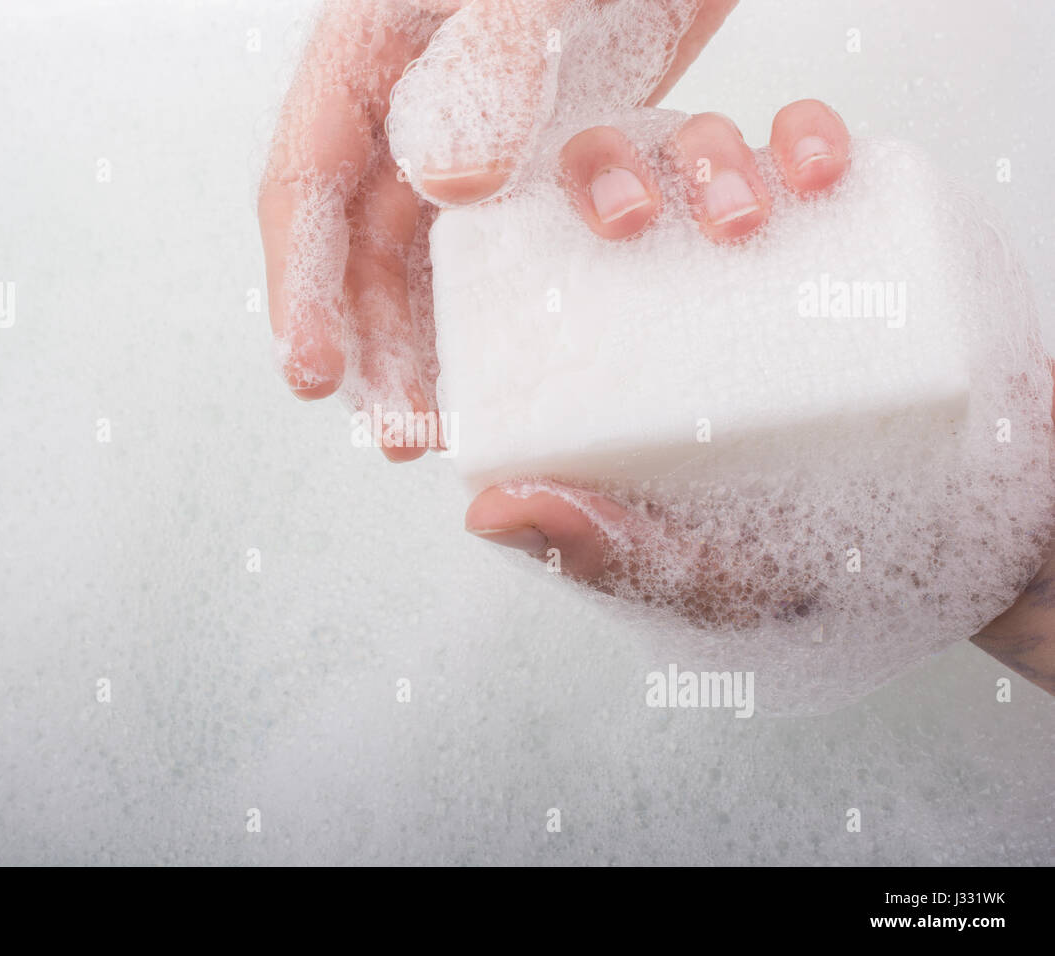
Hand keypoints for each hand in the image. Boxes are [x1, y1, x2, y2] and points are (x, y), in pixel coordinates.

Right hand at [258, 0, 737, 458]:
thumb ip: (493, 63)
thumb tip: (452, 188)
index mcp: (376, 49)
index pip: (308, 184)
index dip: (303, 288)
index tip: (311, 375)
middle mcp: (426, 100)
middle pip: (377, 247)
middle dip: (387, 347)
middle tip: (407, 434)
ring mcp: (502, 129)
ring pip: (459, 258)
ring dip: (468, 338)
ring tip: (472, 419)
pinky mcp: (571, 141)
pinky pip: (557, 232)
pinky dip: (579, 273)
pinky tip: (581, 326)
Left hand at [463, 100, 1054, 692]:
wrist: (921, 531)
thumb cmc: (776, 549)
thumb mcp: (679, 567)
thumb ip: (593, 551)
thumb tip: (486, 511)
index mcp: (589, 343)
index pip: (519, 256)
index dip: (501, 225)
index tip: (524, 240)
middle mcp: (649, 275)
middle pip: (596, 176)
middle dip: (603, 170)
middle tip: (632, 221)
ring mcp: (733, 243)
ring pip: (694, 145)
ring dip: (707, 154)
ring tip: (744, 215)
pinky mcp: (818, 221)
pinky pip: (804, 146)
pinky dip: (809, 138)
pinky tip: (819, 172)